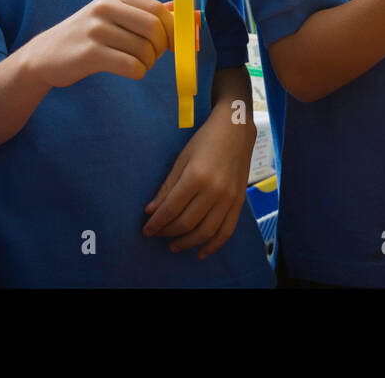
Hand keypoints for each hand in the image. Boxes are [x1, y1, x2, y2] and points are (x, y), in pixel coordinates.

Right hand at [20, 0, 170, 88]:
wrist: (44, 57)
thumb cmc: (88, 37)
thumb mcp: (115, 17)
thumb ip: (152, 14)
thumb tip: (191, 12)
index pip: (157, 9)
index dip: (172, 29)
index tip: (170, 42)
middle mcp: (105, 8)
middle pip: (154, 28)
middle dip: (161, 47)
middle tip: (152, 55)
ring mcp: (95, 30)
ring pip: (144, 50)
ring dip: (148, 62)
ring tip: (134, 62)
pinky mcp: (89, 54)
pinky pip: (131, 66)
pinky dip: (137, 72)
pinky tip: (127, 70)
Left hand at [142, 106, 254, 258]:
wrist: (236, 131)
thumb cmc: (205, 141)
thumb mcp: (181, 159)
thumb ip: (167, 187)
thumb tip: (150, 211)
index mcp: (196, 176)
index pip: (171, 208)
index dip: (156, 223)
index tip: (145, 230)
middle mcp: (214, 191)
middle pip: (187, 223)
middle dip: (167, 232)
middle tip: (157, 235)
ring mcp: (229, 199)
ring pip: (205, 232)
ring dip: (187, 242)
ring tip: (173, 245)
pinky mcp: (239, 203)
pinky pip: (226, 232)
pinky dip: (213, 246)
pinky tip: (200, 253)